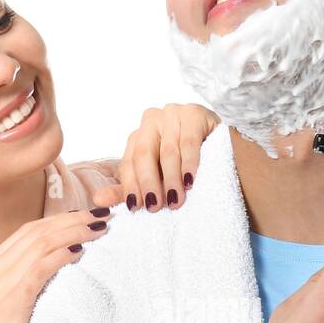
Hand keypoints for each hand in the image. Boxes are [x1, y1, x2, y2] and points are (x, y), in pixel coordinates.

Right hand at [0, 208, 111, 322]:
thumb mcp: (13, 310)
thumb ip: (29, 286)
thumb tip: (65, 269)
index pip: (29, 231)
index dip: (61, 220)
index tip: (90, 216)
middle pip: (36, 230)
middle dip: (72, 219)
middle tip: (104, 214)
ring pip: (40, 242)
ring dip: (74, 231)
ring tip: (101, 227)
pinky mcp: (9, 299)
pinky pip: (39, 266)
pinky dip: (62, 254)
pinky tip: (82, 251)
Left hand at [89, 103, 219, 212]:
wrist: (225, 150)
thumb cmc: (186, 167)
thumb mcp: (158, 178)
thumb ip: (130, 188)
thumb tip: (98, 201)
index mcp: (139, 136)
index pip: (129, 162)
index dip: (131, 186)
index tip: (136, 209)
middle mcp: (152, 121)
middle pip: (144, 155)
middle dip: (149, 184)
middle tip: (157, 207)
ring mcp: (173, 114)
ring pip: (167, 152)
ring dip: (171, 179)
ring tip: (175, 200)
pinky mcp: (194, 113)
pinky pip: (188, 142)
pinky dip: (189, 164)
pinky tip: (190, 181)